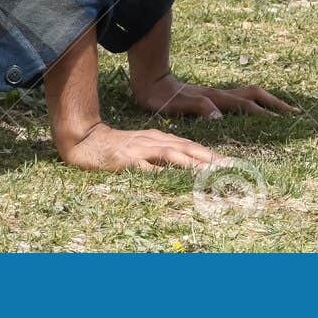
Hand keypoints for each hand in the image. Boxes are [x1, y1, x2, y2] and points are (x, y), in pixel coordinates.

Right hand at [56, 121, 223, 171]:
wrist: (86, 141)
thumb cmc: (118, 148)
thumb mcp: (146, 148)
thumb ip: (165, 155)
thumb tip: (189, 166)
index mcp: (161, 139)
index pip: (191, 146)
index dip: (211, 155)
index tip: (231, 164)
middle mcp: (154, 141)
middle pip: (186, 148)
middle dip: (208, 158)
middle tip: (228, 168)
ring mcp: (140, 149)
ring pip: (170, 154)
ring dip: (190, 163)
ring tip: (207, 172)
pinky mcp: (125, 159)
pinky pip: (144, 166)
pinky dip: (157, 171)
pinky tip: (169, 178)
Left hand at [131, 73, 299, 119]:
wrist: (150, 81)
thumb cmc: (161, 98)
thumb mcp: (176, 106)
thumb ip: (198, 108)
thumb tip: (219, 117)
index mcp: (215, 98)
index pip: (247, 105)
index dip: (265, 113)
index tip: (284, 121)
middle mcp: (220, 94)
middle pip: (255, 94)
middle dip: (275, 103)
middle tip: (294, 113)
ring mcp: (217, 94)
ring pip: (249, 94)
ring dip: (268, 101)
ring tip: (283, 110)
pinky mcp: (212, 97)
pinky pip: (240, 98)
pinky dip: (254, 102)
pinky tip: (257, 110)